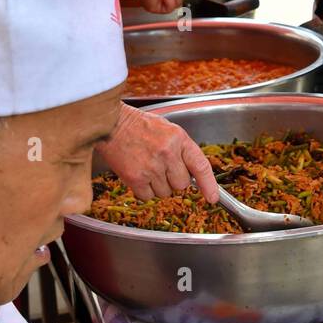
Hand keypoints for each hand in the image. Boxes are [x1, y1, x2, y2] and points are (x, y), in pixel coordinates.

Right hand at [96, 106, 219, 202]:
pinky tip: (138, 174)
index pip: (201, 166)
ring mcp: (151, 167)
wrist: (111, 124)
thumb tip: (193, 175)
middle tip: (162, 167)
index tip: (212, 198)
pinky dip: (143, 190)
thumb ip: (182, 150)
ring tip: (147, 167)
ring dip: (158, 185)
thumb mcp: (168, 130)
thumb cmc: (139, 126)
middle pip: (182, 184)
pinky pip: (147, 196)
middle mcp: (168, 154)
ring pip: (165, 193)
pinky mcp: (135, 178)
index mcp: (179, 139)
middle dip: (174, 180)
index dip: (209, 185)